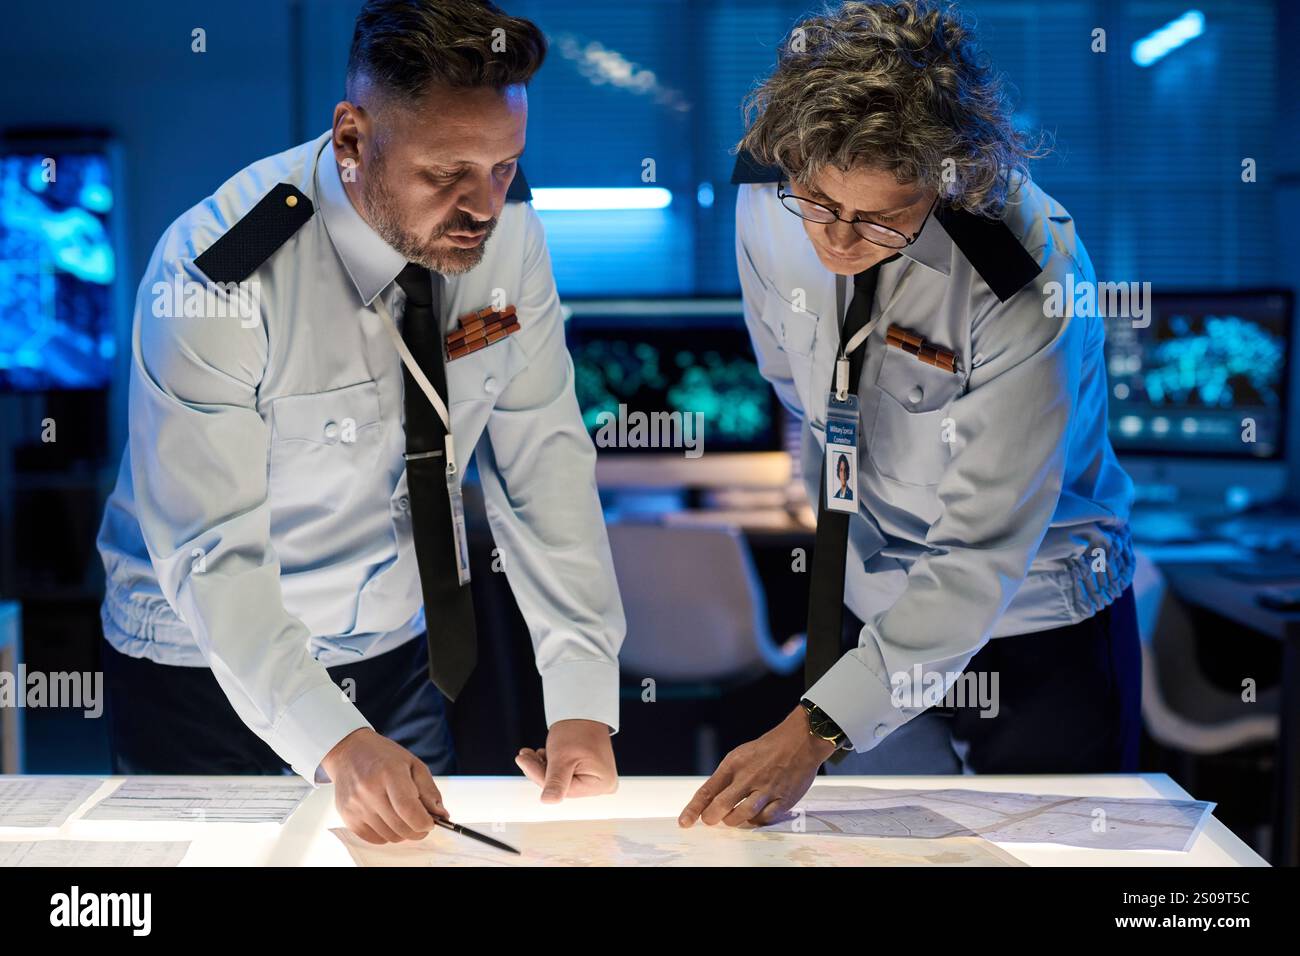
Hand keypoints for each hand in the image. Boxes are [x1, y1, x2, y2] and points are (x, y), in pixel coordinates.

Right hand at [321, 727, 448, 843]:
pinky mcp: (347, 817)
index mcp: (389, 772)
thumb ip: (429, 790)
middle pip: (401, 827)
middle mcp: (369, 790)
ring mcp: (356, 806)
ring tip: (403, 815)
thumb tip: (442, 815)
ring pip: (390, 837)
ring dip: (403, 832)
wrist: (349, 751)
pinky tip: (388, 819)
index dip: (424, 822)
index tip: (431, 822)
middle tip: (421, 820)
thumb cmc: (384, 756)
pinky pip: (375, 839)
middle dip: (418, 830)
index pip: (409, 809)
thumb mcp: (413, 764)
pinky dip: (387, 834)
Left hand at [515, 718, 617, 802]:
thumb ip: (555, 782)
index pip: (562, 790)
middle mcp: (603, 785)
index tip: (523, 761)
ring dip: (543, 767)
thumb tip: (548, 802)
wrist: (584, 711)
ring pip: (561, 780)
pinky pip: (565, 774)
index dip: (539, 776)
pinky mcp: (589, 773)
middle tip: (524, 756)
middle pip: (562, 786)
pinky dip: (551, 765)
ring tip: (531, 753)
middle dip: (540, 771)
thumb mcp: (563, 757)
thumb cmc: (578, 730)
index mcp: (602, 784)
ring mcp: (597, 779)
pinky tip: (542, 754)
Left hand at [678, 705, 836, 827]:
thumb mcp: (740, 756)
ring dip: (732, 821)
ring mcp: (766, 789)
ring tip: (730, 819)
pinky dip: (755, 821)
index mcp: (734, 764)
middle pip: (722, 805)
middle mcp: (748, 776)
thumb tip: (709, 800)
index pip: (707, 790)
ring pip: (742, 814)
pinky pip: (765, 818)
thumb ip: (726, 777)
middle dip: (711, 817)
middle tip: (710, 820)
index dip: (694, 809)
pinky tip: (753, 816)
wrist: (800, 740)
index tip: (685, 822)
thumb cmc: (766, 749)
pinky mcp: (783, 799)